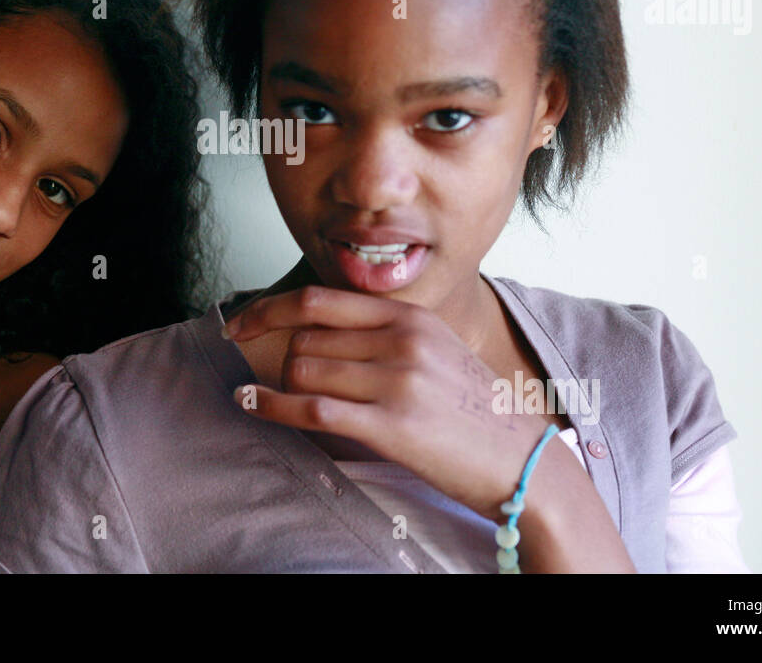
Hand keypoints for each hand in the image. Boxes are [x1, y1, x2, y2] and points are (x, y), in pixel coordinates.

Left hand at [223, 284, 553, 518]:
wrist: (522, 461)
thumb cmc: (472, 410)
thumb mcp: (436, 349)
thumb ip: (384, 332)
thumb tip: (315, 330)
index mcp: (410, 317)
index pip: (319, 300)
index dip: (268, 309)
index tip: (239, 323)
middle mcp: (402, 341)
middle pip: (305, 338)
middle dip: (286, 361)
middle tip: (291, 383)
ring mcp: (398, 383)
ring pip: (304, 370)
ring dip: (287, 388)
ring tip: (302, 403)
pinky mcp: (392, 426)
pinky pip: (312, 408)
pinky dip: (271, 405)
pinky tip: (250, 403)